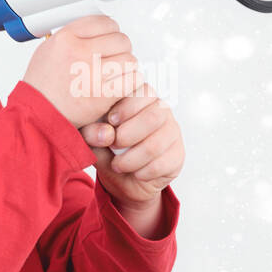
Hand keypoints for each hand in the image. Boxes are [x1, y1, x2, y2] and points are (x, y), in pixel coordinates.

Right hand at [21, 14, 143, 127]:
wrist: (38, 115)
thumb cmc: (41, 88)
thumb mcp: (48, 50)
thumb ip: (70, 38)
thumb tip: (92, 31)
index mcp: (66, 39)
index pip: (103, 22)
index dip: (111, 30)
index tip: (111, 37)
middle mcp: (80, 53)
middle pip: (120, 40)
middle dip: (121, 49)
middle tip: (115, 58)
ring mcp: (93, 74)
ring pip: (129, 59)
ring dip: (127, 67)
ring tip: (117, 74)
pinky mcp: (103, 94)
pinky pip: (132, 80)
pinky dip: (130, 83)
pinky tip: (120, 86)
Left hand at [79, 81, 183, 208]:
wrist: (125, 179)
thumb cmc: (110, 150)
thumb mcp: (95, 140)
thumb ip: (94, 133)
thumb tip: (104, 134)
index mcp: (141, 99)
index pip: (143, 92)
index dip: (126, 107)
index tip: (111, 121)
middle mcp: (161, 112)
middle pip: (153, 117)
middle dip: (128, 135)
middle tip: (113, 145)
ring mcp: (172, 133)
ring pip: (156, 144)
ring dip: (132, 159)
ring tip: (118, 165)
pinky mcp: (178, 155)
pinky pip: (163, 163)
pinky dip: (144, 172)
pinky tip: (135, 172)